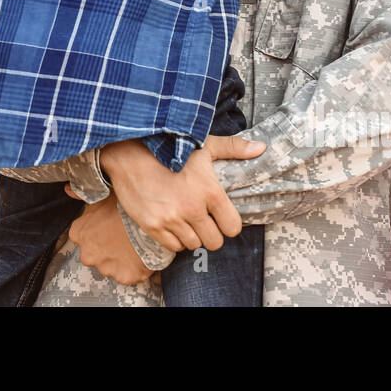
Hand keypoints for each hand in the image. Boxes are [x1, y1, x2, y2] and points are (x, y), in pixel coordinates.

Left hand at [65, 193, 154, 285]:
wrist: (149, 219)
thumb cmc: (124, 206)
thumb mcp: (101, 196)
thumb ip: (82, 194)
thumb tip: (67, 189)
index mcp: (79, 233)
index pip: (83, 236)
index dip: (97, 231)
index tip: (108, 227)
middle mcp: (87, 254)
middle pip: (95, 253)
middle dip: (106, 247)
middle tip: (122, 235)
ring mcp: (105, 268)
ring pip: (111, 266)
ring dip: (120, 259)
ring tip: (133, 244)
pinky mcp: (123, 277)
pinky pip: (127, 275)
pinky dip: (133, 268)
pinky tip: (139, 254)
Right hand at [98, 135, 265, 253]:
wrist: (128, 153)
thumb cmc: (168, 147)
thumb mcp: (204, 144)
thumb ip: (234, 148)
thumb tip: (261, 148)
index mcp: (210, 191)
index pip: (233, 227)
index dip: (228, 224)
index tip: (220, 216)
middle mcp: (192, 209)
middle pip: (214, 242)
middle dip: (211, 232)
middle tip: (202, 219)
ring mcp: (171, 219)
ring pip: (193, 245)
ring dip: (192, 235)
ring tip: (185, 218)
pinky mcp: (153, 226)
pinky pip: (173, 247)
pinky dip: (174, 239)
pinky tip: (171, 222)